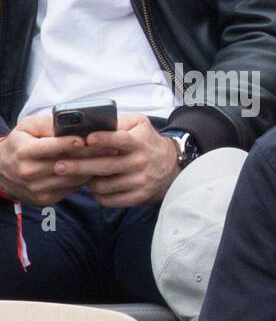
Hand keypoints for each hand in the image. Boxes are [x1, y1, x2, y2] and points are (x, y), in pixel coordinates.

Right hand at [0, 114, 111, 206]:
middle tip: (112, 147)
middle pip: (65, 164)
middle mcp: (28, 171)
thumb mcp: (26, 127)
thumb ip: (46, 124)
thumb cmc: (20, 143)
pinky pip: (71, 188)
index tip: (84, 139)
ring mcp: (36, 188)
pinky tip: (97, 170)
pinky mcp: (45, 199)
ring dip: (92, 168)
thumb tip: (69, 122)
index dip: (67, 144)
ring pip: (71, 178)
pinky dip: (84, 179)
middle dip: (89, 155)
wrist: (1, 171)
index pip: (49, 148)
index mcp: (23, 152)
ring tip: (110, 158)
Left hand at [54, 114, 179, 207]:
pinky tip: (95, 187)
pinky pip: (109, 200)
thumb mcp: (140, 125)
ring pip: (103, 185)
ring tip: (80, 176)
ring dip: (87, 181)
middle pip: (104, 166)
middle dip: (78, 166)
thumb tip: (90, 120)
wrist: (172, 167)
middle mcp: (140, 162)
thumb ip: (118, 122)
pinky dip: (98, 194)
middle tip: (58, 166)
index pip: (120, 140)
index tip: (86, 139)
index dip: (103, 139)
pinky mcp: (138, 197)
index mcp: (139, 142)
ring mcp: (140, 182)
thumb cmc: (148, 143)